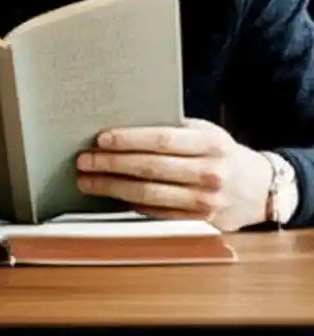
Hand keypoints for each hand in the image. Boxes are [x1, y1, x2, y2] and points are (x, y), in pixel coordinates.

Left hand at [77, 118, 273, 231]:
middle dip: (110, 164)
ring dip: (112, 187)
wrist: (260, 189)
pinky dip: (130, 204)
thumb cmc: (222, 154)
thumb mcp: (206, 133)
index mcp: (210, 144)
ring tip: (87, 180)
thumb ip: (173, 129)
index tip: (100, 139)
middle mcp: (210, 173)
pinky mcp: (198, 221)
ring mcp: (205, 201)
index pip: (161, 140)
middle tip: (84, 160)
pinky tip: (112, 196)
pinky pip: (156, 212)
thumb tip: (124, 123)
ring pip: (148, 194)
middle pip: (149, 168)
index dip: (128, 140)